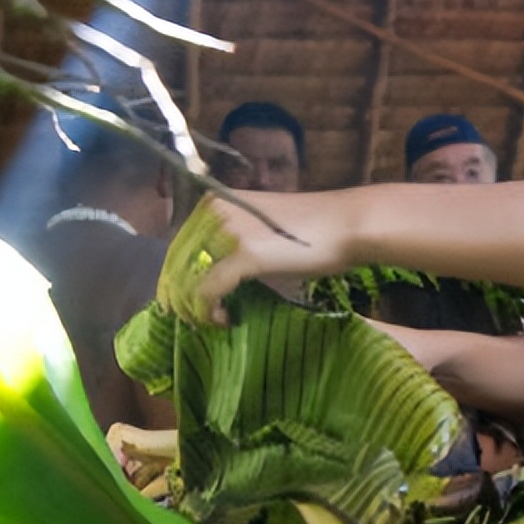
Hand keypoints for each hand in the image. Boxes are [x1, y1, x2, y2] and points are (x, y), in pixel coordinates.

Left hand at [156, 190, 347, 324]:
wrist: (347, 224)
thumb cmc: (312, 228)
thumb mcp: (261, 227)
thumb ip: (232, 241)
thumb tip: (208, 276)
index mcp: (215, 201)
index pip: (177, 248)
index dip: (176, 280)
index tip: (185, 303)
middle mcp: (214, 212)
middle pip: (176, 265)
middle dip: (179, 299)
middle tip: (194, 321)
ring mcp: (226, 232)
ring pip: (186, 281)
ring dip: (193, 309)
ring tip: (211, 322)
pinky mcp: (242, 255)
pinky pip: (207, 292)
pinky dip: (208, 312)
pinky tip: (224, 320)